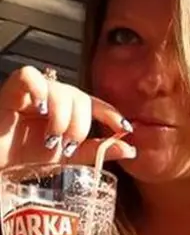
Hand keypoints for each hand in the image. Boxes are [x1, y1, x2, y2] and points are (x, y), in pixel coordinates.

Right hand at [0, 66, 135, 168]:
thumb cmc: (26, 155)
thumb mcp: (68, 158)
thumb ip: (97, 151)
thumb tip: (131, 150)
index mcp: (70, 110)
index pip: (97, 105)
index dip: (112, 114)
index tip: (126, 128)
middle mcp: (55, 97)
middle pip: (81, 98)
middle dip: (80, 126)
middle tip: (67, 146)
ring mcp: (35, 91)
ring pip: (61, 91)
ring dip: (61, 118)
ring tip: (50, 139)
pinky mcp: (13, 88)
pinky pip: (30, 76)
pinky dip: (39, 91)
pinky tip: (39, 110)